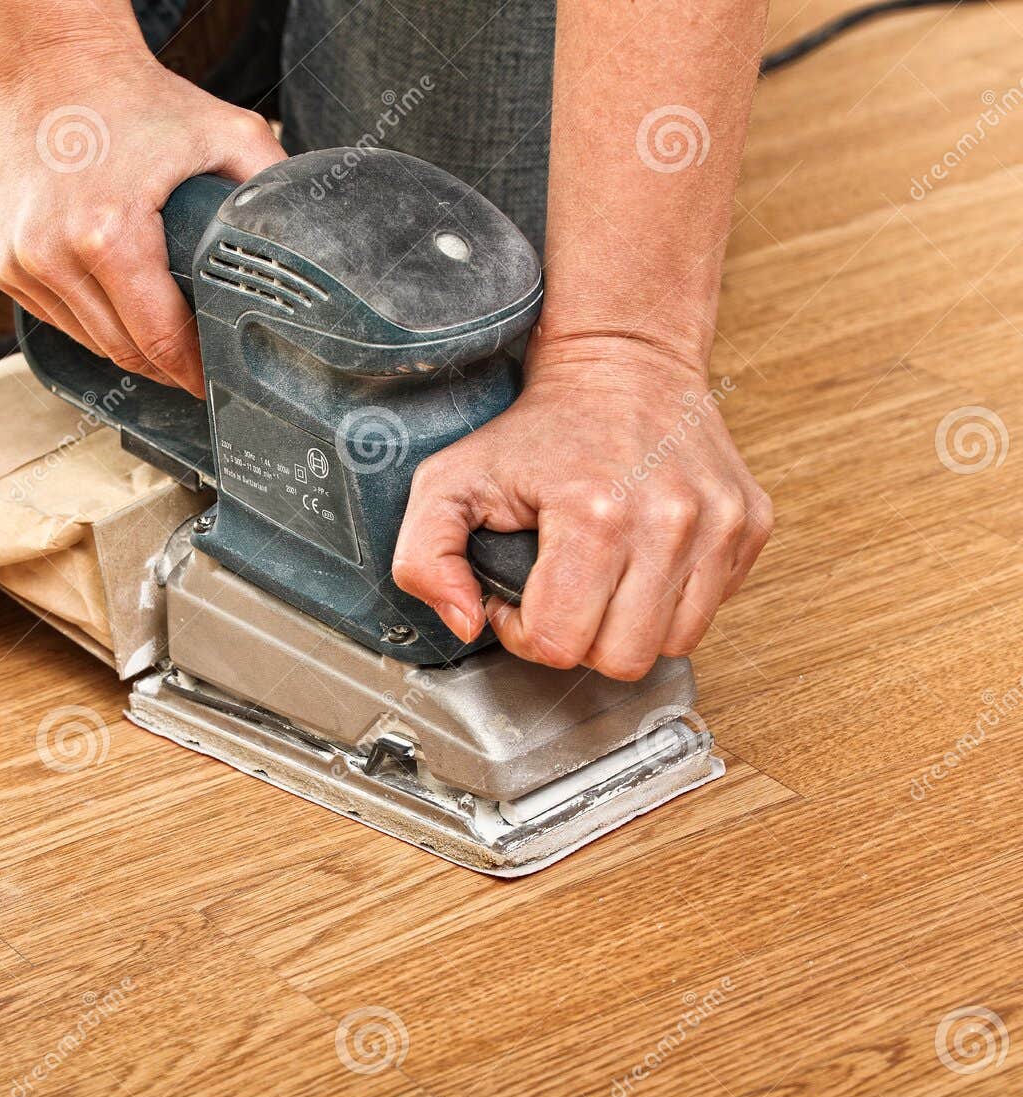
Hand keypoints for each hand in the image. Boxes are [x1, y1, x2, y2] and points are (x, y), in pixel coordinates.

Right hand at [0, 52, 285, 395]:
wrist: (52, 61)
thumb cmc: (131, 96)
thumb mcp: (227, 133)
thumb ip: (270, 187)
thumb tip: (306, 239)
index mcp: (109, 234)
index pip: (159, 340)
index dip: (192, 372)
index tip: (211, 384)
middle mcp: (53, 254)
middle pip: (123, 352)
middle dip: (164, 365)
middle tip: (193, 363)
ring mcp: (19, 262)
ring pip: (88, 342)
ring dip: (125, 345)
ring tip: (156, 330)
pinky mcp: (0, 264)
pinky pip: (54, 319)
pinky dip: (87, 318)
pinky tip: (111, 296)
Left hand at [391, 338, 772, 679]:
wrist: (623, 361)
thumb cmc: (536, 428)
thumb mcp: (448, 481)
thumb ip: (423, 559)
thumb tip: (466, 623)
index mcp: (594, 515)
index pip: (559, 643)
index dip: (524, 630)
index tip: (520, 591)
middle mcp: (670, 522)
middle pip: (620, 658)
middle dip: (578, 637)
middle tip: (559, 591)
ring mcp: (720, 525)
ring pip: (672, 646)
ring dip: (627, 627)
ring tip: (599, 580)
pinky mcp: (750, 525)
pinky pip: (709, 611)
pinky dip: (669, 602)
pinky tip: (640, 562)